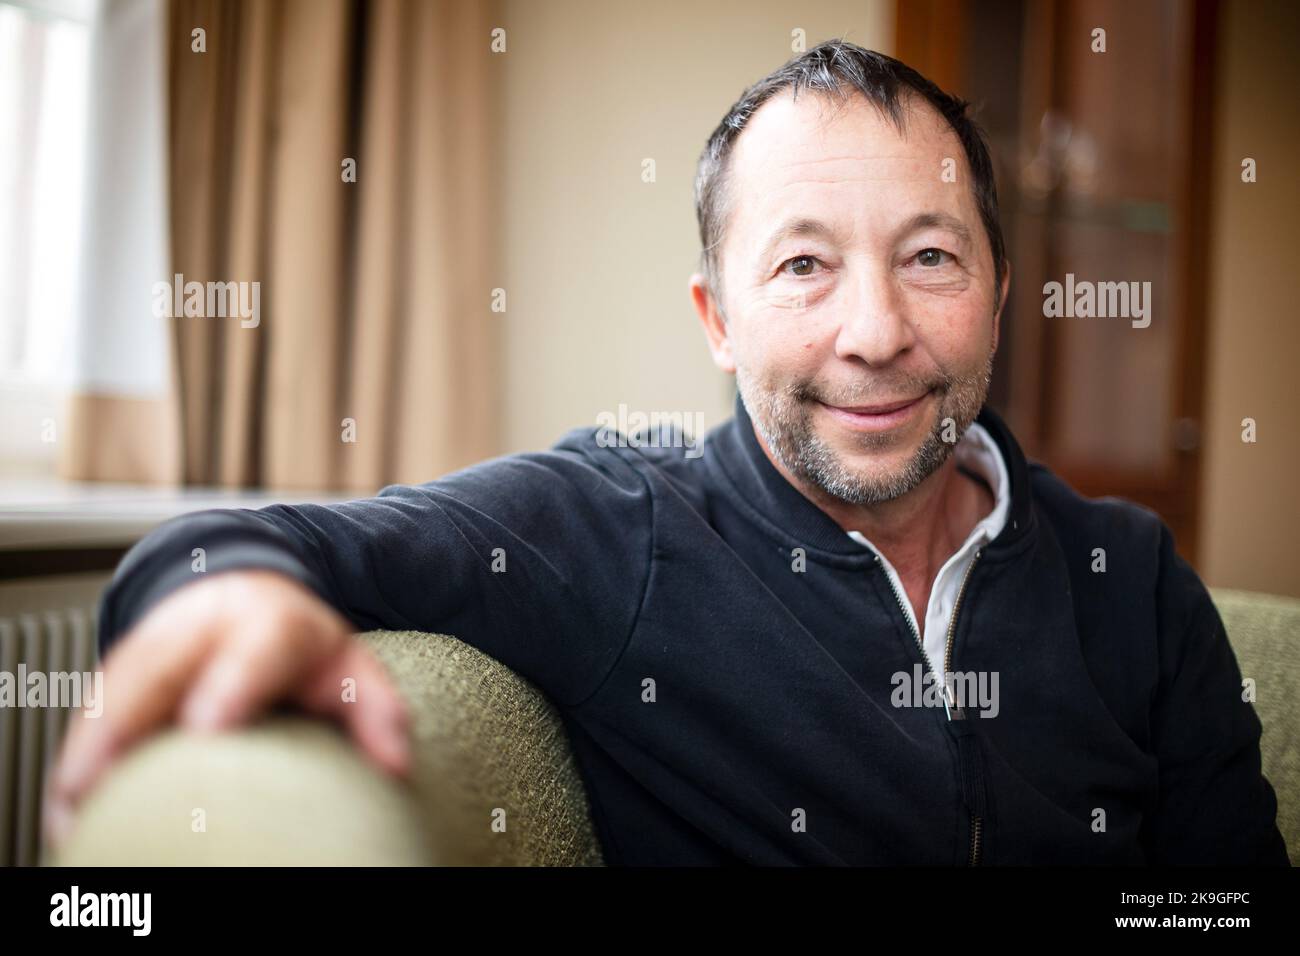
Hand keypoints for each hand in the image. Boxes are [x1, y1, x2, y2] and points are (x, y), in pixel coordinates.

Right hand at [42, 569, 410, 847]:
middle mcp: (202, 626)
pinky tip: (70, 804)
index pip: (256, 650)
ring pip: (112, 688)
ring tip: (75, 808)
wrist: (242, 589)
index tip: (207, 728)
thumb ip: (376, 711)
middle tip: (111, 780)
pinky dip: (78, 753)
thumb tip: (396, 766)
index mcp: (270, 621)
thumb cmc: (299, 646)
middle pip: (159, 666)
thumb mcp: (349, 666)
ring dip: (88, 746)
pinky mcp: (119, 669)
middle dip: (131, 719)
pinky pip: (91, 710)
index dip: (231, 685)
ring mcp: (153, 643)